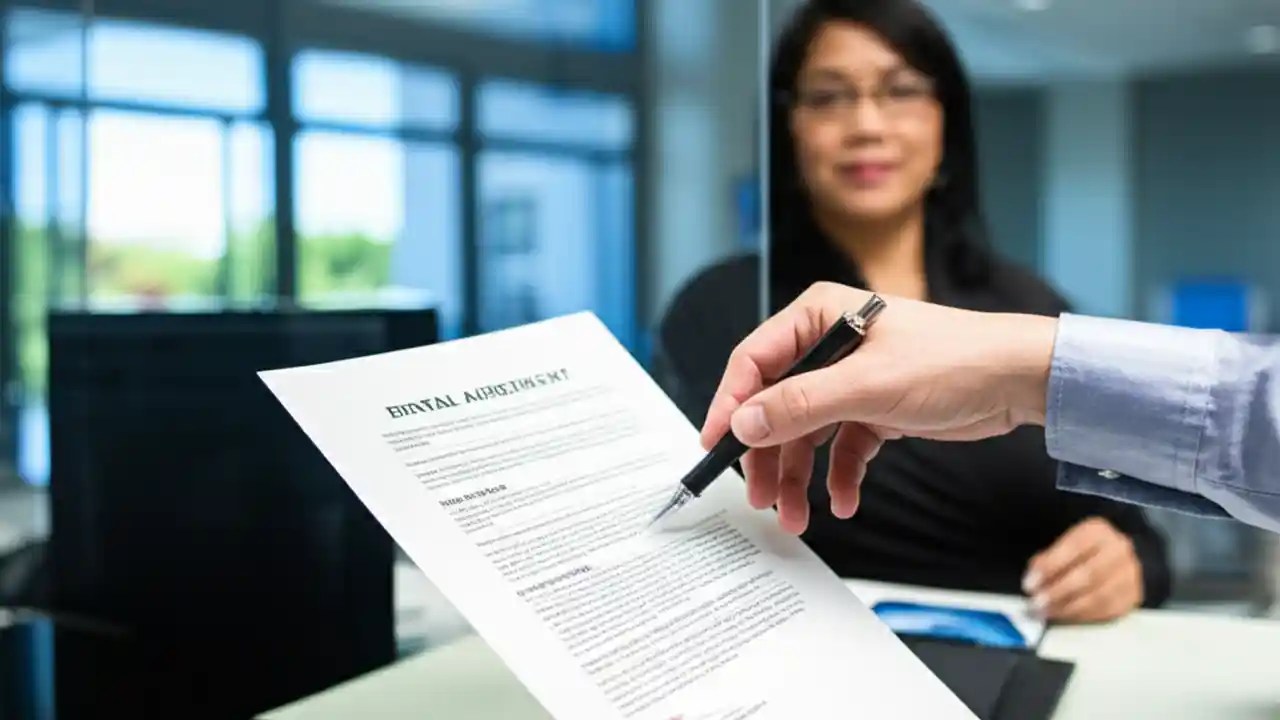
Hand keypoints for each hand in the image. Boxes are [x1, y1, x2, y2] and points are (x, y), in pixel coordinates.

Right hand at [699, 282, 1057, 533]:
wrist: (1021, 379)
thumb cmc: (953, 360)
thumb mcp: (868, 385)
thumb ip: (800, 405)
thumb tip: (743, 422)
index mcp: (819, 316)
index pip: (754, 362)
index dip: (730, 405)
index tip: (714, 446)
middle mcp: (830, 344)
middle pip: (776, 405)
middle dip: (767, 455)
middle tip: (757, 497)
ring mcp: (852, 378)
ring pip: (806, 433)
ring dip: (798, 476)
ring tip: (794, 517)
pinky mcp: (875, 408)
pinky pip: (841, 448)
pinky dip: (839, 476)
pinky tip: (843, 501)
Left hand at [1023, 517, 1143, 622]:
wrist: (1123, 559)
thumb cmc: (1084, 551)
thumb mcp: (1066, 544)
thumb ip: (1049, 558)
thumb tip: (1034, 578)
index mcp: (1098, 532)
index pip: (1073, 547)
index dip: (1050, 566)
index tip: (1029, 584)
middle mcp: (1118, 551)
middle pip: (1088, 575)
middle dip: (1058, 592)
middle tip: (1036, 604)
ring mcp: (1130, 575)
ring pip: (1098, 597)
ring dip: (1068, 608)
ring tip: (1046, 613)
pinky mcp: (1133, 597)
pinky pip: (1106, 610)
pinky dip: (1081, 616)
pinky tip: (1064, 616)